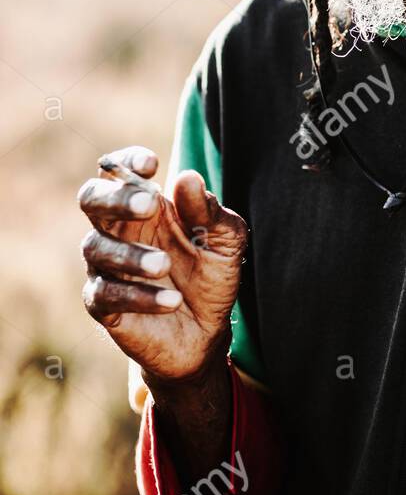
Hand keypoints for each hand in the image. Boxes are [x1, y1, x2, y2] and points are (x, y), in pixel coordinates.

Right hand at [78, 146, 246, 383]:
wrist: (208, 332)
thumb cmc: (212, 275)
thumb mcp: (225, 241)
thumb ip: (209, 212)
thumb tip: (188, 178)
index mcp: (145, 206)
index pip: (118, 170)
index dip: (127, 161)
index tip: (151, 164)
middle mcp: (119, 230)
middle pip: (91, 199)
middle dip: (114, 197)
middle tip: (149, 204)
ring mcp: (107, 267)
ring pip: (96, 248)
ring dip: (131, 255)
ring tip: (164, 265)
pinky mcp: (105, 306)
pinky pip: (105, 295)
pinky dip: (138, 296)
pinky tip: (172, 300)